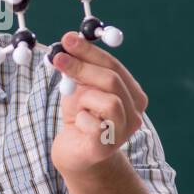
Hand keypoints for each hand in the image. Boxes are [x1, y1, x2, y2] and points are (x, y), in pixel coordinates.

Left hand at [50, 31, 148, 179]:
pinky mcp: (106, 148)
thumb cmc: (80, 118)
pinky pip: (92, 124)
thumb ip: (78, 69)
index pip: (114, 66)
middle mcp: (134, 113)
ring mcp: (123, 132)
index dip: (90, 51)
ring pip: (109, 101)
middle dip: (82, 66)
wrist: (74, 154)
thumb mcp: (79, 89)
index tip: (67, 39)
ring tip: (76, 108)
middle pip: (112, 80)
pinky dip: (79, 120)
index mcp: (132, 95)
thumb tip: (67, 44)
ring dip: (83, 99)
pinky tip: (78, 126)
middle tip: (58, 58)